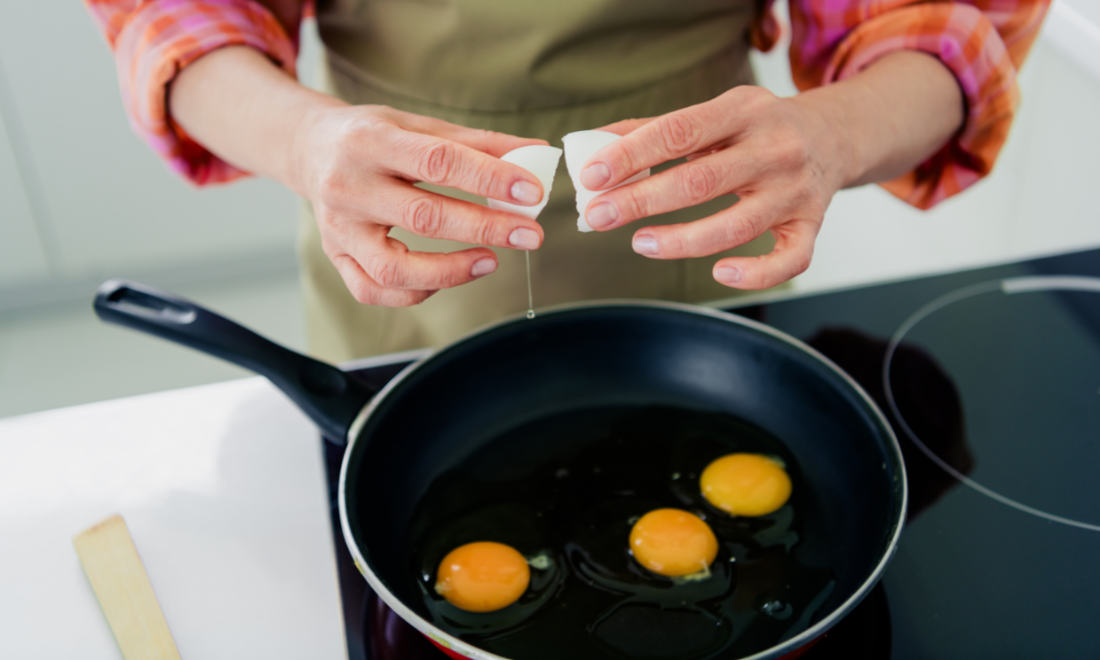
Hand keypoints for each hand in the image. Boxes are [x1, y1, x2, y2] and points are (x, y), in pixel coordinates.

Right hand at [290, 104, 548, 305]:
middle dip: (485, 228)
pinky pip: (375, 290)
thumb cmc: (373, 136)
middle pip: (423, 217)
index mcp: (369, 141)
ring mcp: (339, 228)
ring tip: (491, 260)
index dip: (489, 179)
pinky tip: (446, 277)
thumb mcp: (418, 124)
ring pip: (394, 269)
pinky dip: (416, 292)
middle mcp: (347, 187)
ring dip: (451, 271)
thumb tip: (536, 155)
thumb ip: (476, 143)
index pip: (438, 162)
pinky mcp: (336, 257)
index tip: (531, 192)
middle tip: (530, 234)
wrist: (310, 149)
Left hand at [579, 86, 851, 289]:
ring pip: (736, 227)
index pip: (680, 132)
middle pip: (701, 182)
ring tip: (640, 243)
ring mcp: (796, 190)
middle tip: (600, 216)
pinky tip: (719, 272)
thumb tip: (594, 147)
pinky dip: (755, 274)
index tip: (593, 175)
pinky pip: (788, 261)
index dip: (632, 155)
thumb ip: (656, 130)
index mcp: (745, 110)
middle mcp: (776, 148)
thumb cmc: (759, 128)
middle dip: (641, 201)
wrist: (834, 135)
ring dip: (681, 240)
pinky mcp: (811, 226)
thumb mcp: (715, 113)